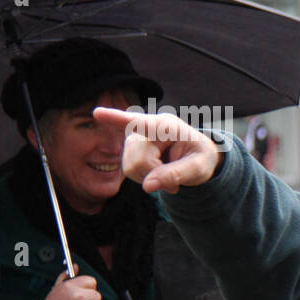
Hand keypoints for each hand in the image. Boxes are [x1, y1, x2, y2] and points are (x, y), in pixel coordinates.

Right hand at [93, 106, 224, 194]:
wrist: (199, 158)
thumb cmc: (201, 158)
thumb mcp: (199, 168)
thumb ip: (176, 175)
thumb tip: (148, 186)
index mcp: (166, 126)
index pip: (140, 122)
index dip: (116, 118)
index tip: (98, 113)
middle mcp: (147, 129)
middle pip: (135, 159)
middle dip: (153, 175)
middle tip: (173, 182)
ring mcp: (137, 139)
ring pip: (129, 167)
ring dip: (148, 178)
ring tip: (168, 178)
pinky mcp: (132, 149)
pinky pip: (129, 170)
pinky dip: (144, 178)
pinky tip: (159, 176)